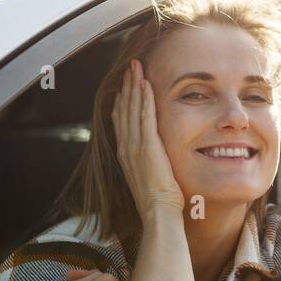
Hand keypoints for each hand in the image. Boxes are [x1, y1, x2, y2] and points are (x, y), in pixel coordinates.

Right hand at [113, 58, 184, 216]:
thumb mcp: (149, 177)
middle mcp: (126, 147)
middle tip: (129, 67)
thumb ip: (150, 162)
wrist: (158, 213)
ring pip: (131, 108)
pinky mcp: (148, 147)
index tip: (126, 85)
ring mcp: (135, 146)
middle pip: (123, 109)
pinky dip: (144, 99)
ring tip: (135, 67)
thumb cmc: (159, 201)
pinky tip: (145, 83)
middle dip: (126, 86)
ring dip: (133, 86)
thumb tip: (155, 155)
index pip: (122, 120)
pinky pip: (145, 117)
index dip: (123, 100)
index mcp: (126, 154)